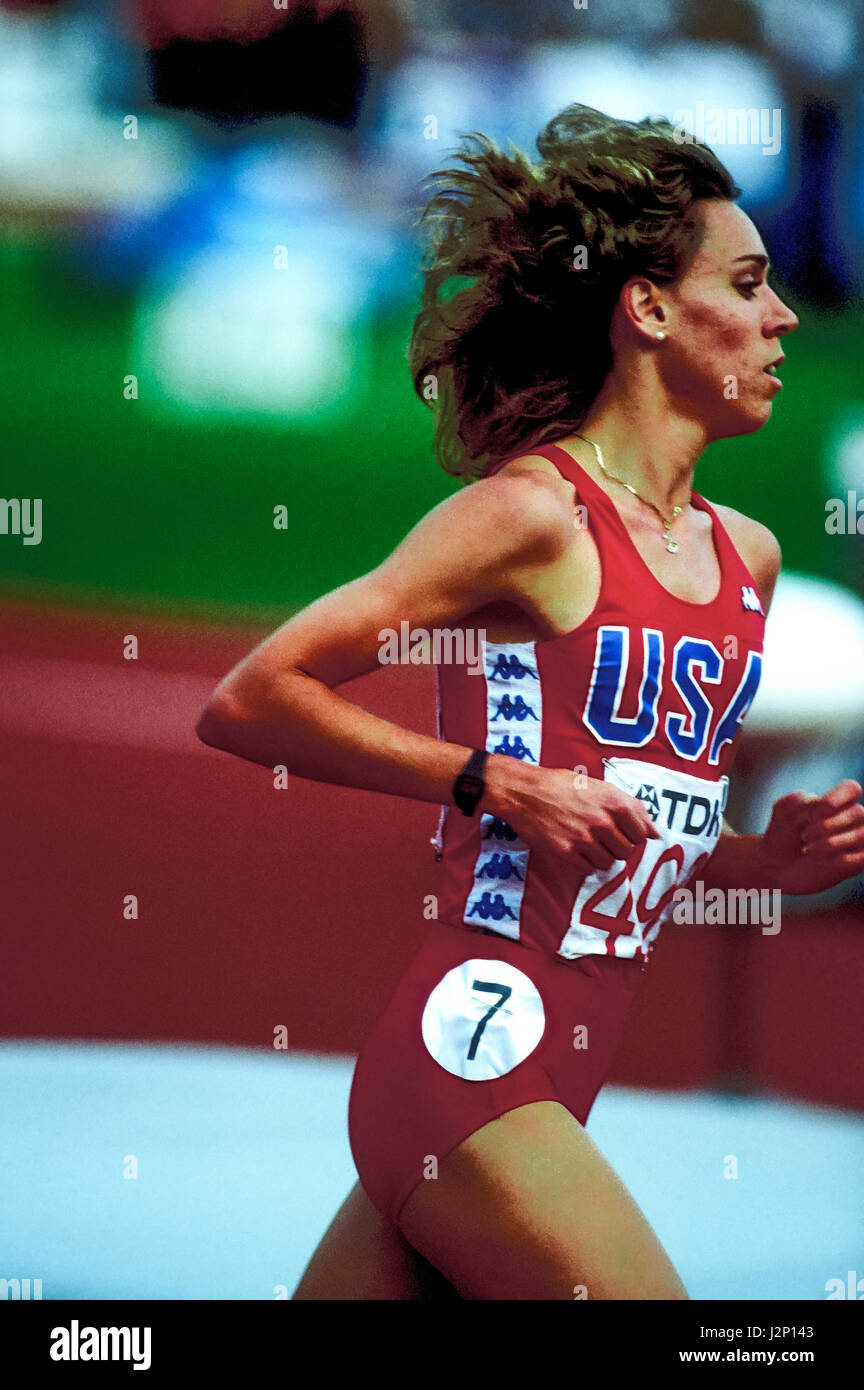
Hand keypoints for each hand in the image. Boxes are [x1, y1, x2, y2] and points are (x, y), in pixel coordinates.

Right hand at [484, 760, 660, 874]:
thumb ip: (633, 807)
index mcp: (614, 802)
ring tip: (586, 841)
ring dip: (600, 855)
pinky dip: (584, 863)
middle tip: (600, 835)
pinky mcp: (565, 852)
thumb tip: (656, 834)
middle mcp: (601, 821)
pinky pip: (587, 869)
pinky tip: (574, 847)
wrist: (525, 791)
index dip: (632, 834)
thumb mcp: (601, 787)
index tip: (620, 830)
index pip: (642, 834)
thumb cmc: (564, 786)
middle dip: (617, 846)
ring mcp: (583, 838)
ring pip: (608, 863)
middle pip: (626, 851)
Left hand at [761, 779, 863, 893]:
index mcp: (837, 802)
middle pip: (858, 812)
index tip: (813, 813)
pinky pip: (860, 857)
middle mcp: (852, 819)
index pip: (852, 789)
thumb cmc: (783, 836)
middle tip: (804, 835)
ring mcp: (857, 841)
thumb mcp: (781, 815)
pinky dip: (837, 859)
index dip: (835, 798)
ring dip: (830, 842)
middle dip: (827, 825)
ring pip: (861, 834)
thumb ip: (792, 801)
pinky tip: (818, 860)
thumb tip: (811, 798)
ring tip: (807, 848)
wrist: (779, 868)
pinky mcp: (858, 861)